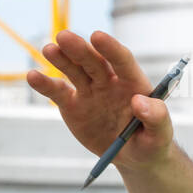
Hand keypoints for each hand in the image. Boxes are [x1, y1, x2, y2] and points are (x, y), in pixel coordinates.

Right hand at [25, 30, 174, 169]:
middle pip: (94, 61)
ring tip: (49, 49)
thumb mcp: (160, 135)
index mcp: (133, 83)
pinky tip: (32, 76)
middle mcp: (109, 81)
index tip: (97, 36)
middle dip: (80, 49)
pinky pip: (57, 91)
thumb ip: (156, 117)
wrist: (132, 156)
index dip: (110, 48)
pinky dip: (45, 84)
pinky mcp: (72, 104)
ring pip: (74, 70)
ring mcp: (89, 91)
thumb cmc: (151, 142)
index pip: (122, 60)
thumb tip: (140, 101)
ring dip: (61, 59)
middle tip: (64, 37)